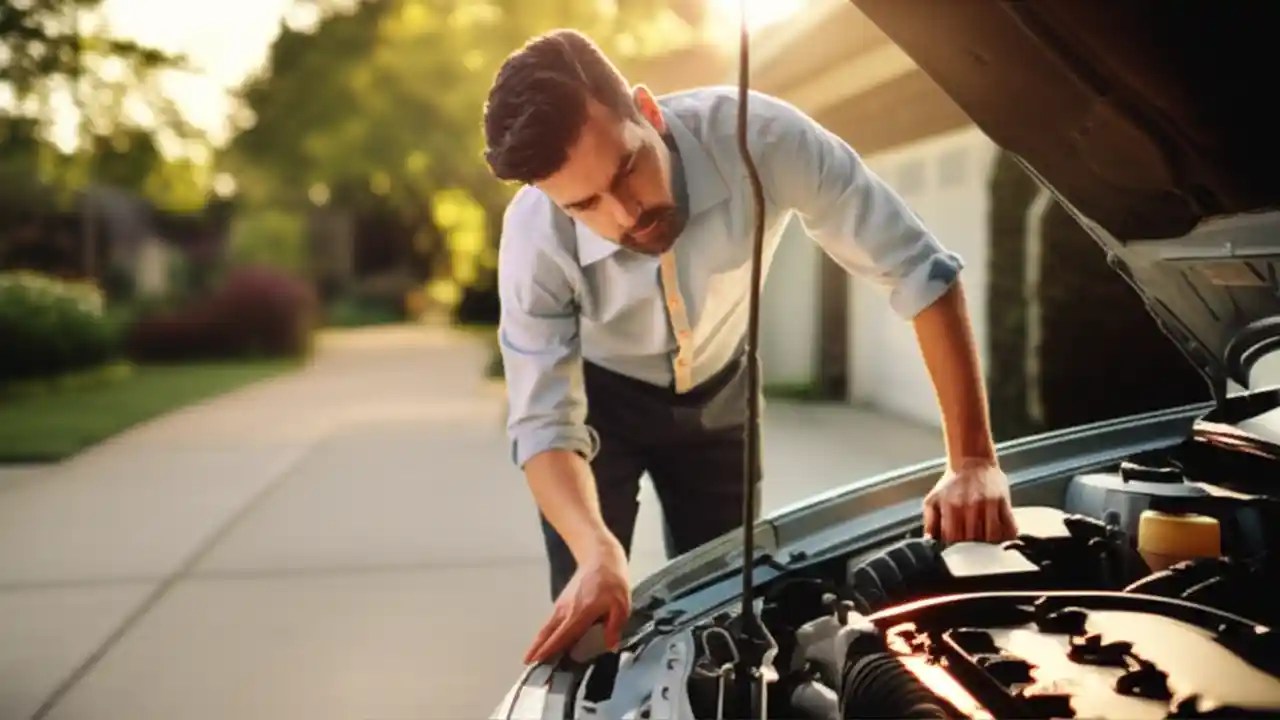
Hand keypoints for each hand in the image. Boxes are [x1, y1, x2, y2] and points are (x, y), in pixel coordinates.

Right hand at [524, 537, 630, 664]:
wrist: (600, 556)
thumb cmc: (612, 580)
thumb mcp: (621, 604)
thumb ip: (614, 627)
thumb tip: (610, 646)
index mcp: (580, 613)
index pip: (561, 636)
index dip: (548, 649)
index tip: (535, 661)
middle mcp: (566, 610)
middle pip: (547, 632)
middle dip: (536, 648)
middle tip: (527, 663)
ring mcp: (562, 604)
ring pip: (548, 626)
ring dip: (540, 641)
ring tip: (533, 657)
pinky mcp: (563, 601)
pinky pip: (552, 621)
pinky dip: (547, 632)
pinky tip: (547, 641)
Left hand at [923, 458, 1016, 543]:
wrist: (971, 460)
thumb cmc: (952, 483)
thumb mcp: (934, 500)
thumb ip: (930, 522)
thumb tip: (930, 541)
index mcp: (951, 507)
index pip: (953, 538)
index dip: (954, 547)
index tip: (956, 549)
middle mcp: (970, 506)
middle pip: (974, 540)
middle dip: (972, 548)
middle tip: (972, 549)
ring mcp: (989, 504)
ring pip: (993, 536)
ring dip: (990, 544)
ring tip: (986, 544)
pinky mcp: (1004, 502)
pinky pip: (1009, 527)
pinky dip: (1007, 536)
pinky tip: (1001, 537)